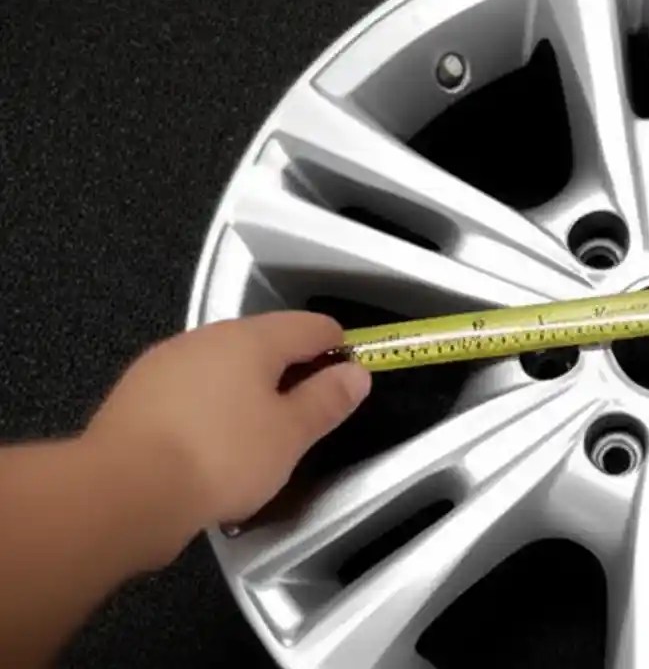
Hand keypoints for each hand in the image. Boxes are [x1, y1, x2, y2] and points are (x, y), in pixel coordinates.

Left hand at [81, 312, 369, 557]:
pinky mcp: (138, 397)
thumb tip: (353, 374)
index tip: (350, 379)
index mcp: (251, 338)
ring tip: (261, 441)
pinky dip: (211, 414)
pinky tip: (214, 451)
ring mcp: (166, 364)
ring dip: (248, 395)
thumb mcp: (291, 435)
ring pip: (224, 370)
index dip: (339, 349)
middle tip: (308, 419)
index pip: (312, 326)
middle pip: (265, 344)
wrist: (124, 493)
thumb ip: (327, 400)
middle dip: (291, 374)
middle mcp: (205, 339)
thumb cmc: (218, 458)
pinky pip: (190, 395)